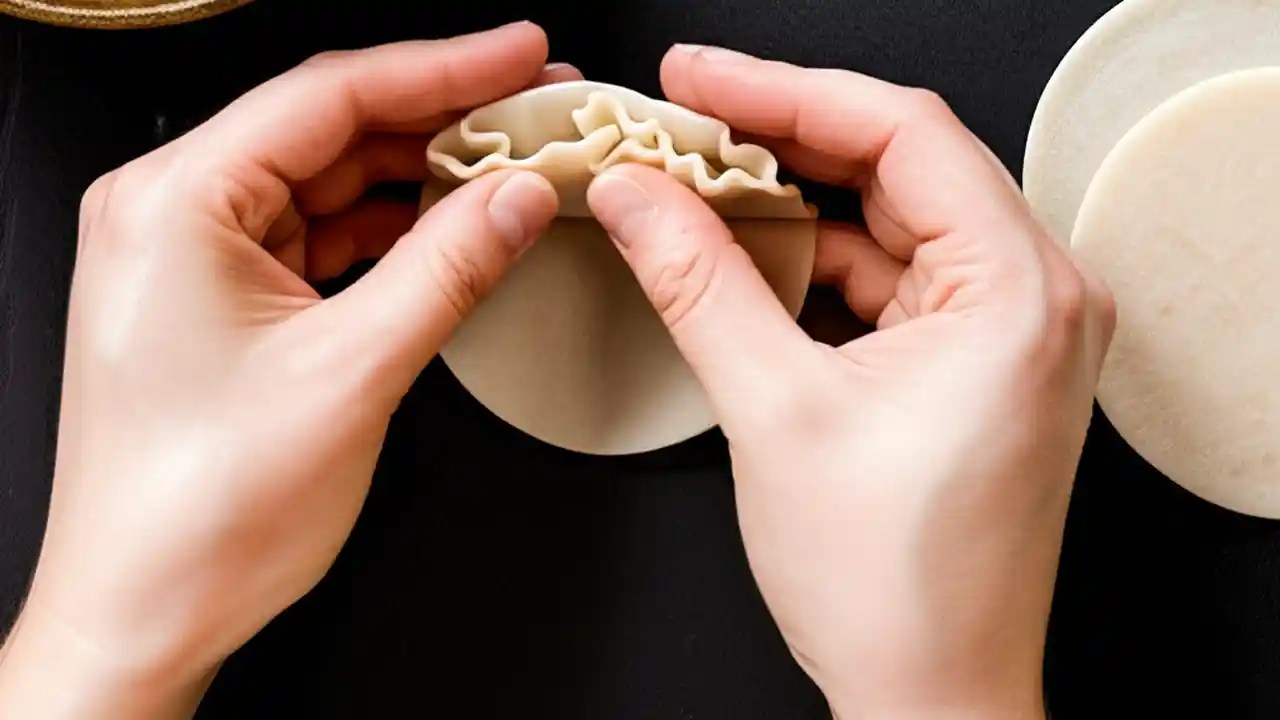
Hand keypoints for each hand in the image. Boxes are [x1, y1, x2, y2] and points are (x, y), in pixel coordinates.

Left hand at [0, 22, 570, 718]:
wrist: (145, 610)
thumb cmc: (203, 510)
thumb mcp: (352, 372)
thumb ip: (447, 267)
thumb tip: (518, 195)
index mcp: (175, 203)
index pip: (329, 95)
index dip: (442, 66)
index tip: (521, 53)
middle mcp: (172, 214)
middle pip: (329, 129)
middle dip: (439, 118)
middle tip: (533, 109)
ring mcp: (193, 256)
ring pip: (328, 182)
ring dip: (418, 176)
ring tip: (507, 165)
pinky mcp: (220, 298)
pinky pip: (318, 235)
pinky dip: (387, 230)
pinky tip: (448, 225)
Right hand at [586, 46, 1114, 718]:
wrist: (933, 697)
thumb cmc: (893, 586)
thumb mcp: (774, 410)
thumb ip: (696, 282)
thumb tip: (636, 197)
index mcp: (1018, 293)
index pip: (900, 130)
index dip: (784, 89)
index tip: (699, 77)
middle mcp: (1037, 300)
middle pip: (901, 165)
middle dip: (784, 139)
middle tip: (685, 119)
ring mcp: (1012, 332)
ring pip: (893, 221)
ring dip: (798, 203)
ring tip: (700, 183)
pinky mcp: (980, 365)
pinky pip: (896, 278)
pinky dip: (822, 262)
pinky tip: (751, 254)